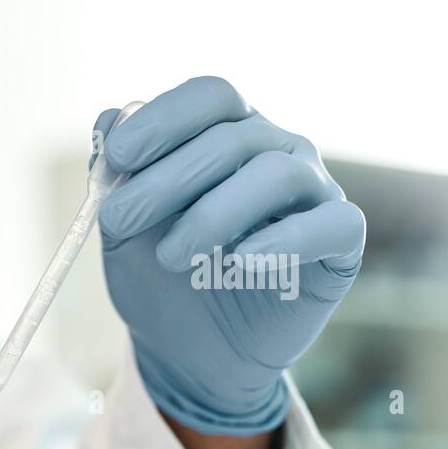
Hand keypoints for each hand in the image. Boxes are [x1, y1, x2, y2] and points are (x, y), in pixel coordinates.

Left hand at [94, 76, 365, 434]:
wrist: (188, 352)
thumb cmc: (159, 279)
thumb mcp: (124, 232)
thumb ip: (116, 178)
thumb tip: (107, 119)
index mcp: (225, 134)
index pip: (209, 97)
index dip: (163, 120)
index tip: (116, 158)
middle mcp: (277, 150)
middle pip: (233, 137)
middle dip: (166, 179)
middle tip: (119, 221)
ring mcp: (314, 192)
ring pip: (278, 174)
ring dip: (213, 213)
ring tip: (171, 256)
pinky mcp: (340, 242)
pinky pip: (329, 224)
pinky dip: (282, 241)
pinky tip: (238, 263)